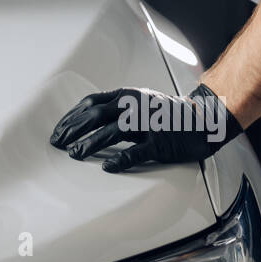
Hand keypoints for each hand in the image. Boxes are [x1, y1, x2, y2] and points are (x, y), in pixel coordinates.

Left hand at [49, 83, 242, 171]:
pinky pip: (136, 152)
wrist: (201, 120)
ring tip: (74, 154)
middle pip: (96, 115)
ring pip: (112, 131)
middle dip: (73, 130)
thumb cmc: (167, 113)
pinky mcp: (160, 143)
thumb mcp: (139, 101)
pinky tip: (106, 166)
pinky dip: (119, 160)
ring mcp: (148, 124)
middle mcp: (135, 106)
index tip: (59, 129)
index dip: (72, 116)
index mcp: (127, 95)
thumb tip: (86, 117)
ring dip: (89, 143)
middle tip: (58, 143)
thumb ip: (115, 106)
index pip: (91, 102)